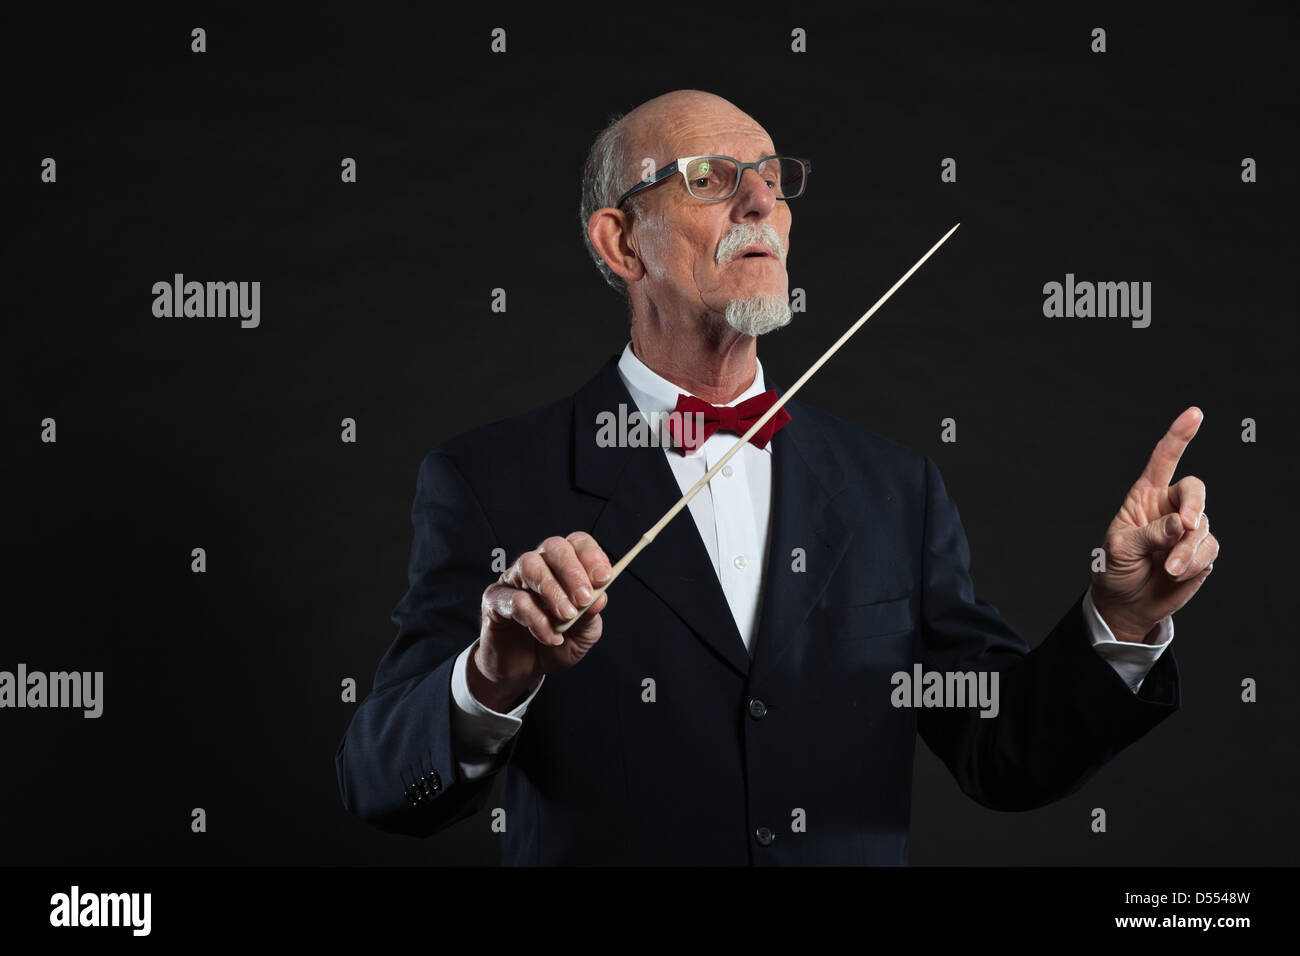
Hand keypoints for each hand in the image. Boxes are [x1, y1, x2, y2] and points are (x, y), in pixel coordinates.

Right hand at [470, 531, 611, 710]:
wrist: (524, 671)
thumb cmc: (556, 645)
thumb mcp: (582, 635)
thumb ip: (590, 617)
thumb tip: (599, 598)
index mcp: (564, 568)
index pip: (577, 544)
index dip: (591, 556)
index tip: (603, 578)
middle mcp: (539, 566)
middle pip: (553, 547)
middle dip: (572, 571)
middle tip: (584, 599)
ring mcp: (513, 580)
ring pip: (530, 565)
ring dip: (552, 590)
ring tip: (566, 616)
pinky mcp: (494, 599)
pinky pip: (513, 599)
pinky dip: (535, 619)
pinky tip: (549, 636)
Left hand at [1091, 407, 1220, 642]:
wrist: (1125, 605)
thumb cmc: (1115, 571)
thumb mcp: (1120, 550)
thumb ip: (1149, 534)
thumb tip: (1182, 524)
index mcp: (1144, 497)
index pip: (1163, 460)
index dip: (1178, 436)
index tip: (1194, 414)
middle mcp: (1169, 508)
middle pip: (1194, 489)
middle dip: (1193, 504)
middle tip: (1185, 525)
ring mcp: (1187, 530)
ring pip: (1201, 527)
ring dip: (1185, 550)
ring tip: (1165, 569)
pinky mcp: (1200, 552)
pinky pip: (1208, 550)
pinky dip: (1192, 563)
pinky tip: (1174, 574)